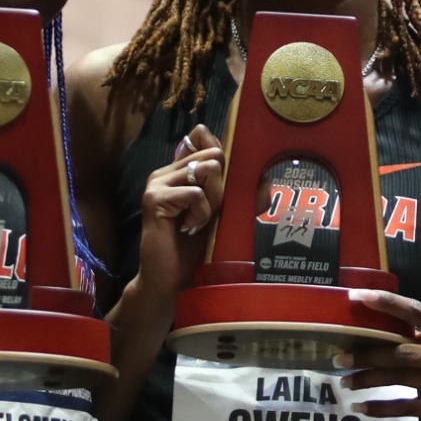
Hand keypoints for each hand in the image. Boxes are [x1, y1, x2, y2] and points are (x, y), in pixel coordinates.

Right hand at [136, 125, 223, 296]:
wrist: (170, 279)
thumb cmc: (194, 248)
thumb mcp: (223, 216)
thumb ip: (240, 195)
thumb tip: (266, 181)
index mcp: (180, 172)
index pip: (203, 141)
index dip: (220, 154)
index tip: (222, 182)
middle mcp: (166, 172)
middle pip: (213, 157)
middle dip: (221, 189)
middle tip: (206, 214)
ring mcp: (157, 183)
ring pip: (207, 170)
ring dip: (212, 201)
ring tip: (197, 221)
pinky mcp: (154, 198)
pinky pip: (195, 194)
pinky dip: (201, 214)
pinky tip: (188, 227)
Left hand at [342, 294, 420, 420]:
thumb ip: (419, 337)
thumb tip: (372, 326)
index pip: (417, 312)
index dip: (388, 303)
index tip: (358, 296)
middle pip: (402, 352)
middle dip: (368, 354)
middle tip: (340, 358)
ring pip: (399, 378)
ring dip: (368, 379)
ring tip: (346, 381)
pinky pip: (404, 406)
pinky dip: (380, 407)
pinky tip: (361, 407)